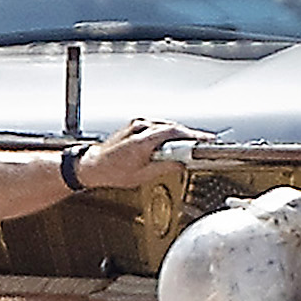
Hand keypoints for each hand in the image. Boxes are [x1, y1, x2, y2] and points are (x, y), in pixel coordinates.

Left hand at [74, 118, 217, 187]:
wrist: (94, 166)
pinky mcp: (136, 126)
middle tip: (203, 144)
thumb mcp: (142, 176)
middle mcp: (140, 128)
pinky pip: (158, 127)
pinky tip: (173, 142)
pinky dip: (168, 133)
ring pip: (166, 126)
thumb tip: (181, 165)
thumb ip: (164, 168)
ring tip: (191, 145)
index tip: (206, 140)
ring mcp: (137, 125)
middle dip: (190, 136)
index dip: (193, 136)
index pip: (175, 133)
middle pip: (173, 128)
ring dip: (179, 135)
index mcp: (143, 140)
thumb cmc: (112, 171)